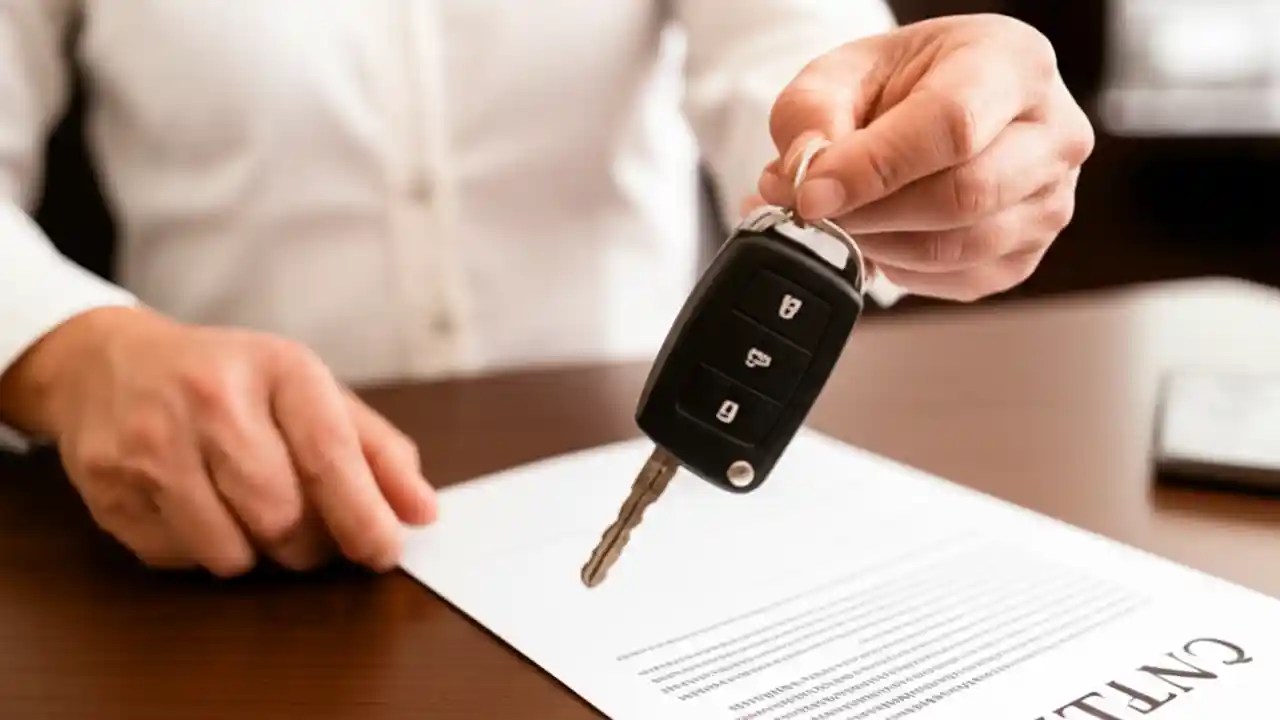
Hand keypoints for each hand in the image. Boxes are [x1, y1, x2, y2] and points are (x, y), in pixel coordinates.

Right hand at [0, 307, 435, 576]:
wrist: (110, 364)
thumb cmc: (232, 383)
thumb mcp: (309, 392)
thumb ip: (375, 451)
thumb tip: (423, 512)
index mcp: (277, 368)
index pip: (330, 456)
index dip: (364, 517)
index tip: (384, 552)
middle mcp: (211, 400)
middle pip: (282, 517)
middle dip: (310, 544)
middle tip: (312, 533)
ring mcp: (152, 445)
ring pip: (230, 552)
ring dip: (256, 555)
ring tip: (252, 514)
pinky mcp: (109, 489)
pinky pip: (181, 561)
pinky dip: (204, 552)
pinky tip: (200, 510)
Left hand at [758, 14, 1094, 301]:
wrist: (935, 104)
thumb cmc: (900, 82)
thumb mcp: (841, 73)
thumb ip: (811, 116)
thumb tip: (803, 182)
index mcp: (1013, 62)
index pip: (952, 125)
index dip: (873, 169)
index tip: (811, 193)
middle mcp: (1053, 133)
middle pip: (963, 196)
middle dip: (870, 213)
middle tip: (815, 209)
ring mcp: (1050, 200)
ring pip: (958, 249)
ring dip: (880, 244)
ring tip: (843, 217)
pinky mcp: (1028, 255)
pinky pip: (959, 281)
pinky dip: (903, 268)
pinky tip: (884, 235)